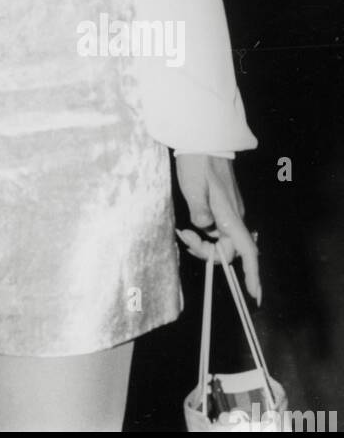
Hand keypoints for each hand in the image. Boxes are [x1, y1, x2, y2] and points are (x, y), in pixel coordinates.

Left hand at [175, 154, 260, 303]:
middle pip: (228, 252)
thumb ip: (199, 210)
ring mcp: (230, 213)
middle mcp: (234, 218)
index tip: (255, 295)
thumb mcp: (193, 187)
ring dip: (203, 245)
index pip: (247, 252)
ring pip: (221, 242)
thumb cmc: (197, 163)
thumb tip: (204, 228)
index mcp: (230, 216)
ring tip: (183, 233)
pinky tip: (189, 230)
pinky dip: (204, 236)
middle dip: (207, 254)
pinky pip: (218, 232)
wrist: (202, 142)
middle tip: (184, 238)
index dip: (252, 274)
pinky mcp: (223, 209)